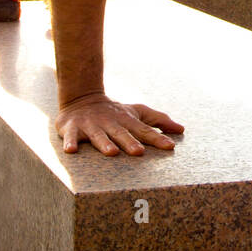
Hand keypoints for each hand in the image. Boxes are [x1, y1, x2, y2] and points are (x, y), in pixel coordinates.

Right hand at [55, 91, 183, 155]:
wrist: (82, 98)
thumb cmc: (115, 112)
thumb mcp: (137, 113)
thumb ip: (158, 121)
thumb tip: (181, 129)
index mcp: (127, 121)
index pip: (144, 131)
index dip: (157, 139)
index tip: (170, 146)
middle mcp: (110, 123)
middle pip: (122, 134)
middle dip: (130, 143)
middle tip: (138, 152)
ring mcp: (91, 126)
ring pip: (98, 136)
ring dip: (104, 143)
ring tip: (111, 152)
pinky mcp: (72, 128)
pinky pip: (70, 136)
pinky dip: (70, 142)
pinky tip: (71, 150)